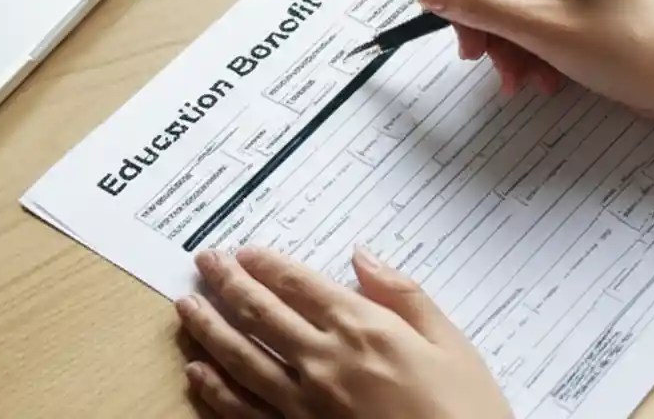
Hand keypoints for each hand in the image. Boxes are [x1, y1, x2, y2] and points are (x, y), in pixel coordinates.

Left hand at [175, 246, 512, 418]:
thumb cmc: (466, 413)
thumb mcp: (452, 344)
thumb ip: (405, 295)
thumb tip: (363, 256)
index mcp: (364, 329)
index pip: (300, 284)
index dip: (267, 264)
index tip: (244, 251)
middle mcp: (325, 361)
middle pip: (260, 313)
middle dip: (227, 283)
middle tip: (204, 262)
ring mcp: (304, 403)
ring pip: (240, 357)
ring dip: (209, 328)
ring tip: (187, 305)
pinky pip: (242, 411)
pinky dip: (214, 390)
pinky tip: (196, 372)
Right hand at [413, 0, 653, 121]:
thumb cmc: (632, 53)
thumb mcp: (545, 30)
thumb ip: (481, 6)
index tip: (458, 19)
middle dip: (482, 15)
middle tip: (478, 59)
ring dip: (503, 37)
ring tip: (516, 80)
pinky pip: (532, 7)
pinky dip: (524, 42)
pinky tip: (536, 78)